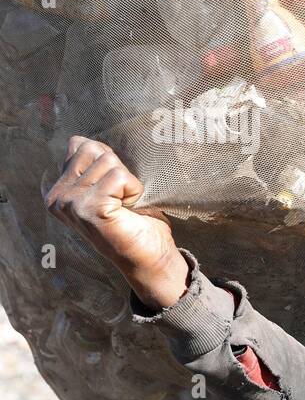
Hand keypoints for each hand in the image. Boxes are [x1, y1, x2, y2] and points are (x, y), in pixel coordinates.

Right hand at [44, 137, 188, 309]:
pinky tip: (129, 210)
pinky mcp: (90, 208)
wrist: (151, 258)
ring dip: (127, 183)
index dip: (107, 160)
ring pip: (108, 161)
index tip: (115, 188)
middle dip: (118, 169)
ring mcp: (71, 203)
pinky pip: (120, 177)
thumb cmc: (136, 223)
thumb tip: (92, 141)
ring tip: (126, 206)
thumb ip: (96, 166)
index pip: (80, 145)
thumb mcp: (110, 187)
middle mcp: (58, 197)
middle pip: (93, 149)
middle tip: (123, 198)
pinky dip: (133, 191)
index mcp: (59, 190)